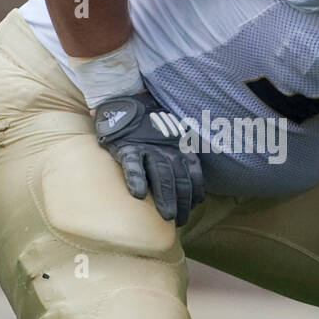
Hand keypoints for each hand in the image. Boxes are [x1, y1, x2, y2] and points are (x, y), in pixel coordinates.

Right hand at [94, 90, 204, 225]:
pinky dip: (136, 179)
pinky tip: (139, 195)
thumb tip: (187, 173)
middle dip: (182, 202)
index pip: (193, 171)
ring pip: (160, 175)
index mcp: (178, 145)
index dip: (196, 190)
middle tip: (180, 222)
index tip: (194, 206)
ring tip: (167, 216)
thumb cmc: (147, 120)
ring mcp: (147, 147)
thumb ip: (179, 148)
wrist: (122, 96)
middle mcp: (166, 148)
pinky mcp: (126, 147)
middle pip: (179, 179)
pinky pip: (133, 165)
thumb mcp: (170, 130)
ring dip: (165, 197)